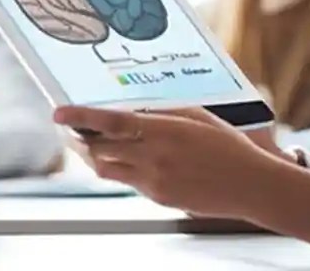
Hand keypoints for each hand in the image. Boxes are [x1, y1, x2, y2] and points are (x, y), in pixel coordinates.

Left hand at [53, 105, 286, 219]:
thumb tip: (133, 111)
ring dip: (93, 156)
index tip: (59, 113)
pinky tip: (126, 159)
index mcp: (165, 131)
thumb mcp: (198, 117)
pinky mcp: (158, 198)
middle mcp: (154, 158)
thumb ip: (163, 114)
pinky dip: (121, 169)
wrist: (250, 185)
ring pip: (106, 169)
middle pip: (100, 149)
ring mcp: (154, 182)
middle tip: (68, 129)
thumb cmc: (229, 146)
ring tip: (87, 144)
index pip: (112, 123)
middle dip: (79, 138)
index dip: (81, 118)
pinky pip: (128, 182)